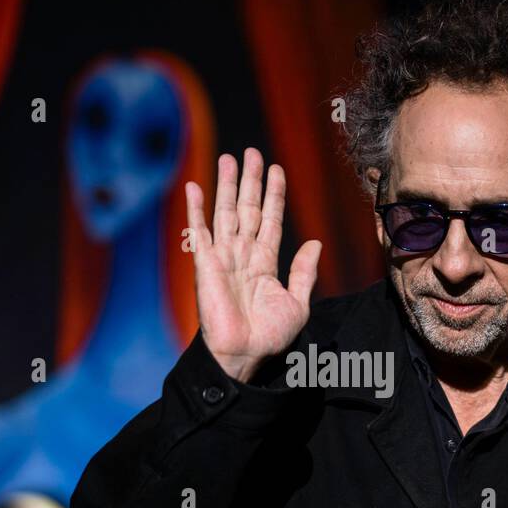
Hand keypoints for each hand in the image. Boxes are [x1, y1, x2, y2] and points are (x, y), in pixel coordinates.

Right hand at [184, 148, 321, 382]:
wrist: (246, 354)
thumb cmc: (270, 336)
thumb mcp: (298, 302)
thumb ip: (304, 272)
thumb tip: (314, 243)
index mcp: (265, 262)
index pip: (270, 220)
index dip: (273, 195)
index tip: (277, 170)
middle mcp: (243, 255)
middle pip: (247, 209)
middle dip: (251, 181)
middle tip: (253, 153)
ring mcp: (223, 258)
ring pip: (225, 213)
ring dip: (226, 185)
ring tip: (230, 158)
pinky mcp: (205, 265)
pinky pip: (199, 232)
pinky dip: (195, 209)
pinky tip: (194, 186)